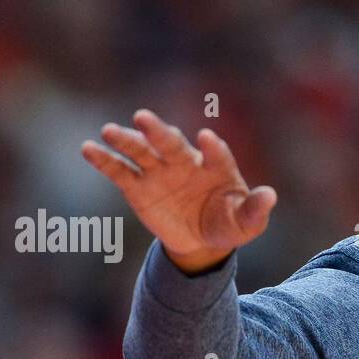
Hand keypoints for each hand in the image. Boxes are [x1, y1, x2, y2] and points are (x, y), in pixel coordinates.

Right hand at [81, 109, 276, 274]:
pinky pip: (119, 171)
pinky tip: (88, 149)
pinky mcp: (138, 187)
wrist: (200, 240)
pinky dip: (104, 160)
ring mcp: (159, 172)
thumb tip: (270, 195)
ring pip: (141, 151)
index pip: (215, 153)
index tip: (207, 138)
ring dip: (126, 140)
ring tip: (110, 131)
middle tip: (143, 118)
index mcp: (215, 167)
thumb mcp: (245, 224)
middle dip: (158, 131)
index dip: (212, 147)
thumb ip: (255, 210)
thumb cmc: (227, 224)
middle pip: (171, 143)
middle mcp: (185, 162)